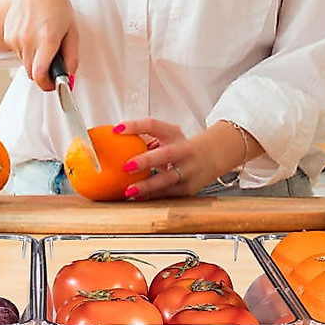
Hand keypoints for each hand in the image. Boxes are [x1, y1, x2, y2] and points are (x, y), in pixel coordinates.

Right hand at [2, 0, 78, 91]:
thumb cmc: (57, 6)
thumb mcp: (72, 31)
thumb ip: (71, 58)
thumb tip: (70, 80)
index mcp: (47, 38)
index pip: (40, 75)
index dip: (47, 84)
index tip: (53, 84)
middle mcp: (28, 39)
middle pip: (32, 73)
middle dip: (42, 72)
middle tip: (52, 61)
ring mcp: (16, 37)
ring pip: (25, 63)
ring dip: (34, 59)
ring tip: (42, 39)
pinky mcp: (8, 35)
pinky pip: (18, 52)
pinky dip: (26, 49)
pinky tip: (32, 33)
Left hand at [111, 118, 242, 199]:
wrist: (212, 156)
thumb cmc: (180, 146)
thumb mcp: (167, 136)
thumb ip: (145, 140)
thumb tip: (112, 143)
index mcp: (173, 133)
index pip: (153, 125)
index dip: (134, 126)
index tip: (116, 130)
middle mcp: (183, 150)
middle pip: (166, 154)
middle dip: (146, 161)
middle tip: (126, 166)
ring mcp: (188, 170)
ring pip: (168, 179)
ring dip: (148, 186)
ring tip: (130, 190)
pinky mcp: (188, 187)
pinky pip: (168, 193)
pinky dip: (153, 197)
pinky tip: (138, 199)